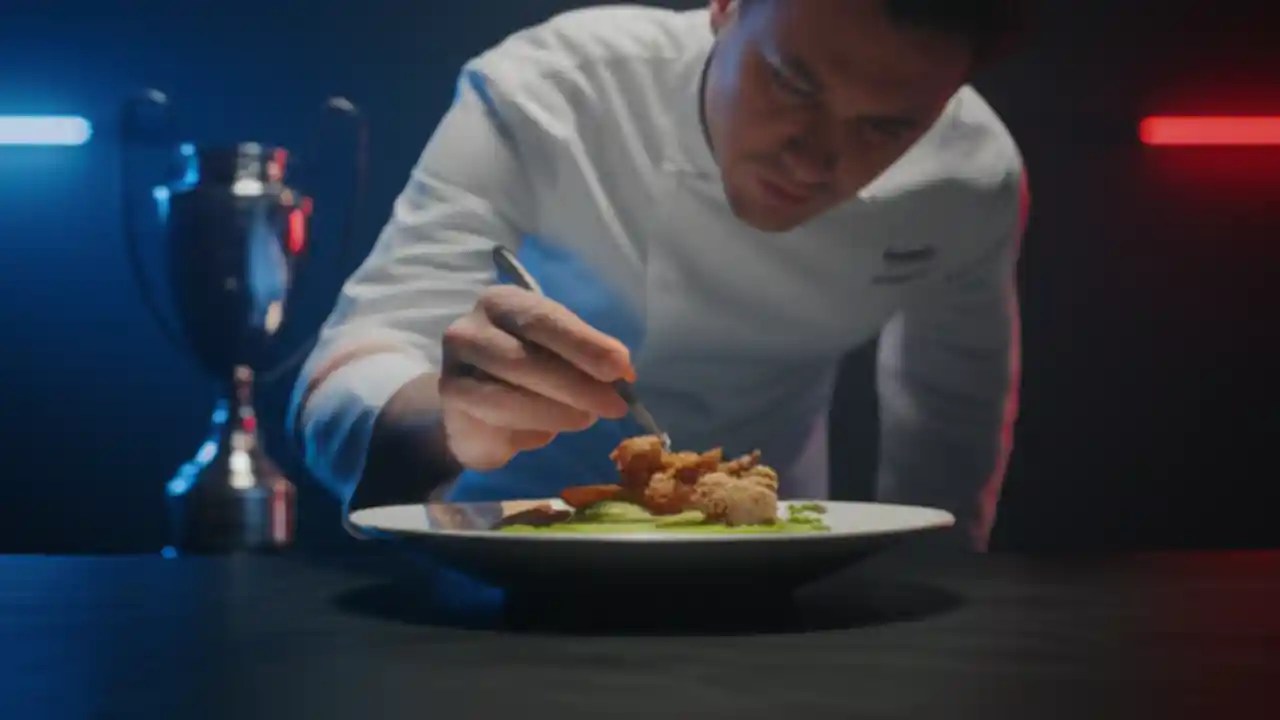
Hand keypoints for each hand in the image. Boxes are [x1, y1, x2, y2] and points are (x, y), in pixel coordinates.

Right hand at [439, 285, 633, 469]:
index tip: (622, 368)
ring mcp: (455, 363)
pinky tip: (551, 433)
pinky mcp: (451, 399)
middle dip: (577, 382)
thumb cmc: (524, 377)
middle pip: (525, 354)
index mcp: (504, 302)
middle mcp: (472, 326)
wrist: (474, 413)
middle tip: (615, 404)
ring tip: (588, 419)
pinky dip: (532, 422)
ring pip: (509, 388)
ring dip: (557, 407)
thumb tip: (623, 371)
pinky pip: (495, 413)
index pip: (545, 319)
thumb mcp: (558, 358)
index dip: (586, 344)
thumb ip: (586, 357)